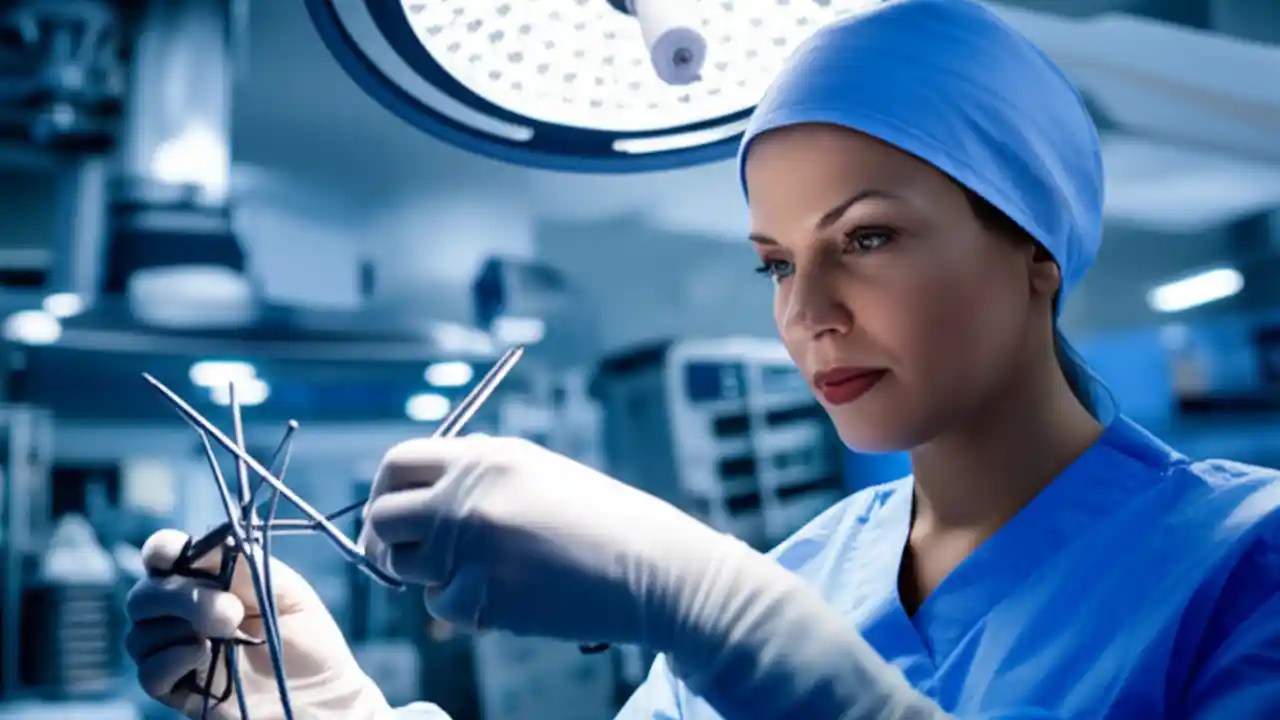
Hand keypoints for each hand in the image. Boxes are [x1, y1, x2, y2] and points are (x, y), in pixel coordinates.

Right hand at [125, 529, 392, 719]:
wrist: (323, 699)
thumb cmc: (310, 641)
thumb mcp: (286, 593)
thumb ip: (244, 566)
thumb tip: (203, 544)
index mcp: (211, 581)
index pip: (165, 556)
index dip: (162, 551)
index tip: (173, 555)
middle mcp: (185, 615)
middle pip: (144, 596)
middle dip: (180, 597)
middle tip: (231, 612)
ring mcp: (179, 653)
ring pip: (139, 635)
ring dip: (178, 629)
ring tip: (227, 634)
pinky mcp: (180, 691)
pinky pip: (148, 674)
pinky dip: (170, 660)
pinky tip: (203, 656)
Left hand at [363, 436, 951, 719]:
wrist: (656, 568)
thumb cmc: (604, 523)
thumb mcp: (539, 475)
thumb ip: (478, 479)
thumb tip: (421, 502)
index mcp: (486, 456)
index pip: (397, 462)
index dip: (387, 491)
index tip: (395, 515)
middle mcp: (469, 494)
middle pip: (383, 516)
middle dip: (387, 542)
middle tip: (408, 558)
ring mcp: (472, 546)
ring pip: (406, 567)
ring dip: (429, 578)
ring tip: (483, 575)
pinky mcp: (483, 595)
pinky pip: (444, 609)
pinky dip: (467, 611)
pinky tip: (515, 598)